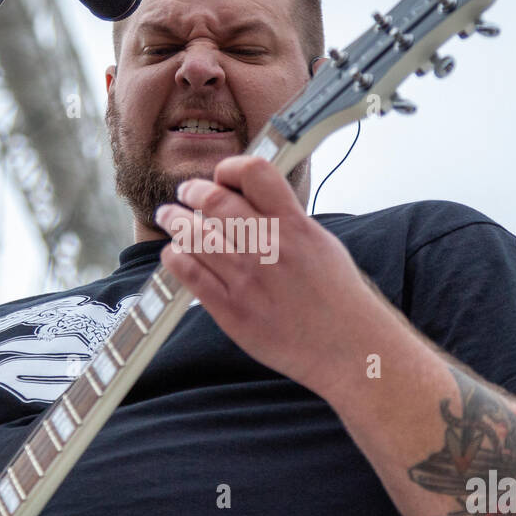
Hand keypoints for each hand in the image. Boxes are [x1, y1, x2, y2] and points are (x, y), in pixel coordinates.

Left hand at [153, 154, 380, 395]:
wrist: (346, 347)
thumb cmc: (337, 297)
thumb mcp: (321, 244)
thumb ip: (287, 221)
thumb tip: (253, 201)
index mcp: (295, 226)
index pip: (255, 173)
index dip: (230, 168)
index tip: (221, 176)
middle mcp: (269, 247)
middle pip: (215, 200)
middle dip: (192, 191)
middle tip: (186, 192)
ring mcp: (247, 278)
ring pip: (195, 234)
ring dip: (176, 220)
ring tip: (169, 217)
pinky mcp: (232, 310)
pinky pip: (189, 274)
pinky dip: (176, 257)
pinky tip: (175, 254)